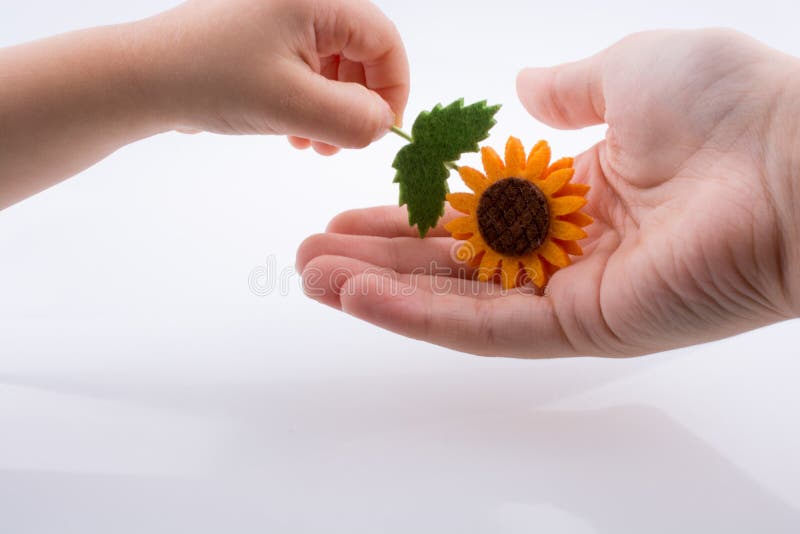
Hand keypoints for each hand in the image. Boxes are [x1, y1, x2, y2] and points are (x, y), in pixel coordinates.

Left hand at [133, 0, 408, 154]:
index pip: (384, 41)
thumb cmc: (213, 82)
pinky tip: (296, 132)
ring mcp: (282, 16)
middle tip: (343, 144)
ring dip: (334, 110)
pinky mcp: (265, 35)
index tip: (382, 131)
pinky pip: (308, 68)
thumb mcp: (294, 107)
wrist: (142, 79)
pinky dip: (311, 102)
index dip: (393, 89)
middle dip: (358, 104)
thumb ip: (354, 119)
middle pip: (362, 53)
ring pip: (335, 65)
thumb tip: (383, 125)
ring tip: (313, 144)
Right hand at [296, 29, 799, 357]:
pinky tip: (358, 299)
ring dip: (381, 292)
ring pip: (458, 302)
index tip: (351, 210)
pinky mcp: (581, 326)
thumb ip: (568, 90)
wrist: (798, 162)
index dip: (408, 214)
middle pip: (452, 264)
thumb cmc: (727, 106)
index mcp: (576, 191)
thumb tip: (526, 90)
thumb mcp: (629, 71)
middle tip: (311, 254)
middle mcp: (566, 248)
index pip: (471, 213)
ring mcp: (571, 292)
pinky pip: (486, 327)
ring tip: (312, 279)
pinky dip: (418, 316)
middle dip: (378, 259)